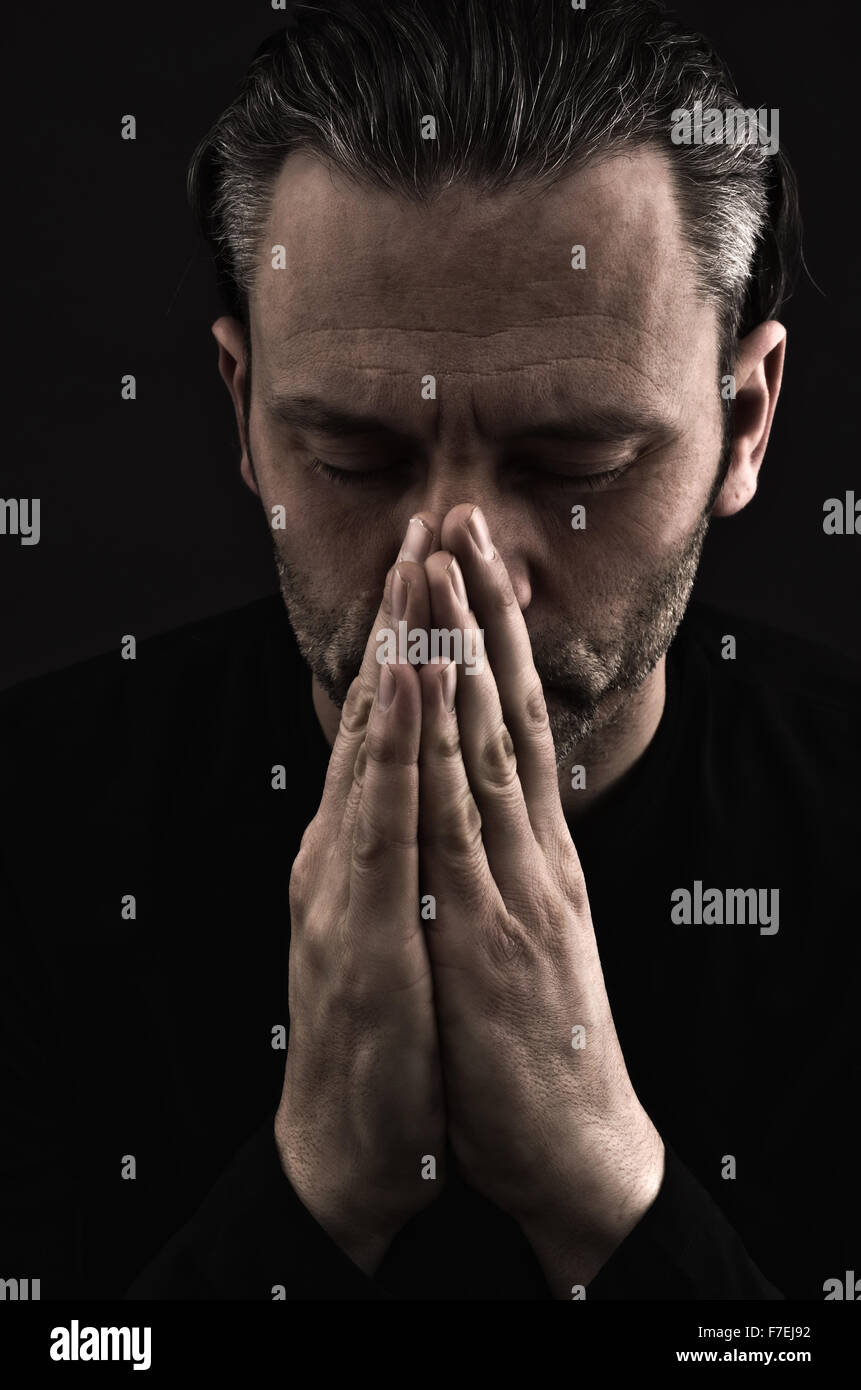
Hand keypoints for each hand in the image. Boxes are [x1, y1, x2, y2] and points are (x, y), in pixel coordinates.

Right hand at [275, 515, 445, 1275]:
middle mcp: (346, 845)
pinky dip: (394, 744)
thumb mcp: (400, 918)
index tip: (435, 562)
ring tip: (414, 568)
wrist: (354, 1140)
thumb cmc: (388, 1030)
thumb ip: (402, 850)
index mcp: (363, 842)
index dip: (412, 639)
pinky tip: (409, 683)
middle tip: (422, 523)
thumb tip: (423, 790)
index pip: (390, 723)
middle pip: (378, 714)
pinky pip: (383, 818)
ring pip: (374, 746)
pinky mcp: (357, 923)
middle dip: (402, 616)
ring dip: (397, 651)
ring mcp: (346, 879)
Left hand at [416, 504, 664, 1293]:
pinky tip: (428, 689)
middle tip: (464, 519)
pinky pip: (461, 825)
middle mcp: (535, 848)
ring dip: (464, 650)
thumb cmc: (537, 1040)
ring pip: (489, 746)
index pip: (516, 719)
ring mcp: (518, 883)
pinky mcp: (492, 932)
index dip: (494, 638)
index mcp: (537, 847)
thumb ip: (504, 863)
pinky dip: (443, 750)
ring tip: (447, 568)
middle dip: (482, 610)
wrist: (573, 1144)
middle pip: (508, 707)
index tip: (472, 562)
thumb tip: (482, 804)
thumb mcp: (522, 931)